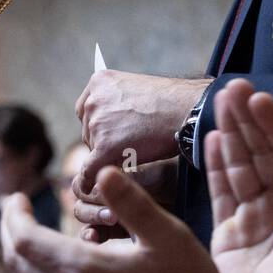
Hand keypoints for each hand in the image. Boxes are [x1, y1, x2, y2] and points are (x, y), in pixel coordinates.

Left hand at [1, 166, 239, 272]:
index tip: (16, 197)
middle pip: (18, 263)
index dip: (14, 216)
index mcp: (85, 272)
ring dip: (22, 258)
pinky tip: (52, 271)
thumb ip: (132, 203)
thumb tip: (103, 172)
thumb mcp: (167, 234)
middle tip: (17, 211)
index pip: (26, 240)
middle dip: (12, 232)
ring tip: (31, 234)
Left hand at [74, 71, 209, 193]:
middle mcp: (93, 101)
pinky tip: (91, 189)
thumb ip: (116, 101)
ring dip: (108, 156)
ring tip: (134, 152)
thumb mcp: (135, 88)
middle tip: (130, 143)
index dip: (99, 125)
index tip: (112, 134)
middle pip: (87, 131)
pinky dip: (90, 181)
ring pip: (92, 150)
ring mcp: (97, 124)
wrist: (187, 111)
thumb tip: (107, 123)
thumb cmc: (170, 103)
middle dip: (104, 141)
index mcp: (99, 82)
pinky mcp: (105, 147)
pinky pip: (89, 171)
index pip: (85, 110)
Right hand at [205, 78, 272, 272]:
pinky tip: (211, 139)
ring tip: (220, 103)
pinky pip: (222, 190)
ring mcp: (255, 213)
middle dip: (249, 119)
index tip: (260, 99)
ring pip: (241, 163)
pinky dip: (216, 164)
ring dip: (231, 133)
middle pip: (263, 149)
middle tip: (233, 88)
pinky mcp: (230, 230)